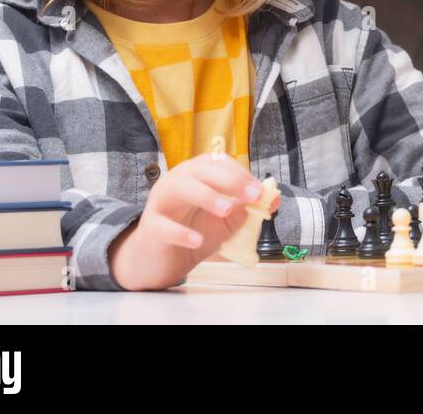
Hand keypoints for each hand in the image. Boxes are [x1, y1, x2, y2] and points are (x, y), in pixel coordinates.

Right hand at [108, 154, 281, 290]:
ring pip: (178, 188)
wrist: (162, 260)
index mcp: (196, 174)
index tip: (259, 190)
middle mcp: (176, 181)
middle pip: (200, 170)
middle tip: (252, 195)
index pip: (218, 163)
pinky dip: (181, 232)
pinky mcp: (149, 229)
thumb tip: (273, 199)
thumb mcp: (226, 220)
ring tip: (226, 209)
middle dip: (229, 180)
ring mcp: (159, 203)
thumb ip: (246, 209)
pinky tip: (197, 239)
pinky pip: (162, 226)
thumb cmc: (194, 230)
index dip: (240, 174)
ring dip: (205, 196)